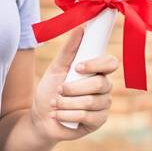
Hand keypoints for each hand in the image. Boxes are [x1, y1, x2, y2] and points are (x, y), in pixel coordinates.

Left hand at [29, 26, 118, 141]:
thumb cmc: (50, 91)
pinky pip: (88, 117)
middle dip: (74, 88)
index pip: (110, 63)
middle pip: (100, 83)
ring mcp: (103, 105)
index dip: (96, 64)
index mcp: (97, 71)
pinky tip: (57, 115)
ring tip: (55, 104)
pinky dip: (68, 115)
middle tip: (58, 90)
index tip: (77, 67)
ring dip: (68, 103)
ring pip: (92, 102)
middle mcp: (104, 87)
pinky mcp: (99, 121)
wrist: (41, 118)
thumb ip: (68, 50)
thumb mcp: (55, 69)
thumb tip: (80, 28)